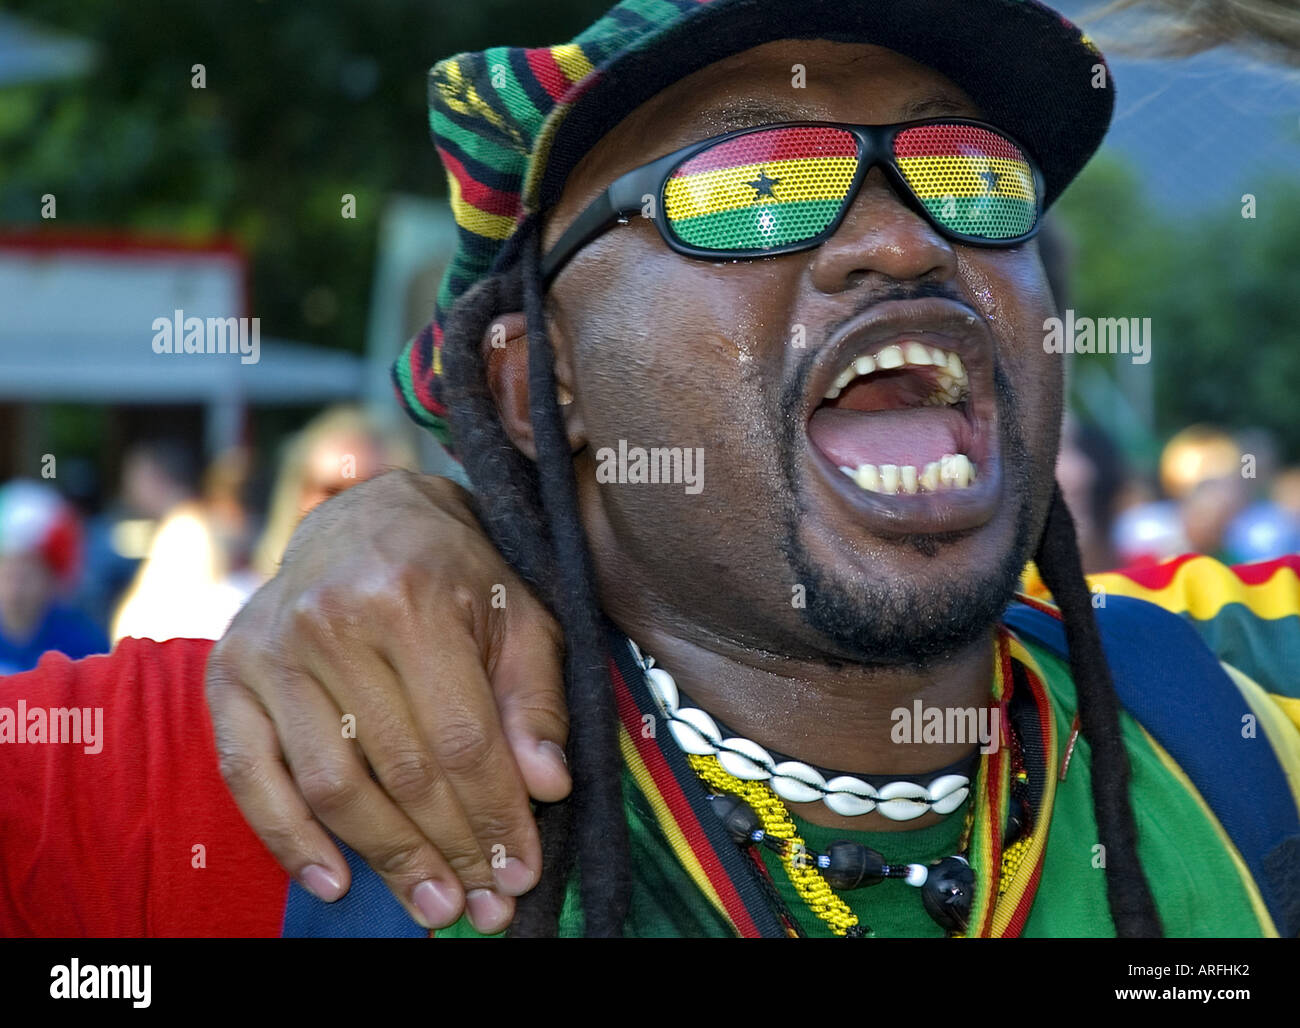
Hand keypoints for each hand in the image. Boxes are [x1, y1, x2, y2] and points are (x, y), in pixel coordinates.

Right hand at [205, 470, 569, 933]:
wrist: (365, 517)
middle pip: (400, 769)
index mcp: (412, 598)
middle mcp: (331, 621)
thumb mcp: (518, 614)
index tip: (521, 871)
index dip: (495, 814)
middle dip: (451, 848)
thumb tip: (548, 786)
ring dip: (386, 858)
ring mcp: (271, 649)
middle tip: (484, 906)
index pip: (461, 737)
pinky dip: (288, 839)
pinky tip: (334, 882)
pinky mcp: (229, 674)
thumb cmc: (456, 571)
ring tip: (433, 904)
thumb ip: (536, 698)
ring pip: (331, 784)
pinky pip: (250, 776)